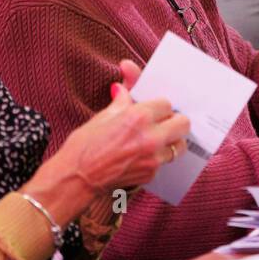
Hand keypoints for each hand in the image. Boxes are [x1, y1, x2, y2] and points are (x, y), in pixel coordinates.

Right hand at [53, 60, 189, 193]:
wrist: (76, 178)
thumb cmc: (84, 146)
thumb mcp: (103, 116)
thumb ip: (122, 97)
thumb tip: (124, 81)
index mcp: (139, 117)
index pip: (167, 103)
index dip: (159, 106)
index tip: (154, 110)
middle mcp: (150, 138)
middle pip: (183, 123)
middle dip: (175, 121)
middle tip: (164, 123)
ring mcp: (153, 158)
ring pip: (179, 145)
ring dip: (171, 141)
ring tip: (157, 140)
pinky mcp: (151, 174)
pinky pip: (164, 162)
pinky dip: (157, 158)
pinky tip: (142, 156)